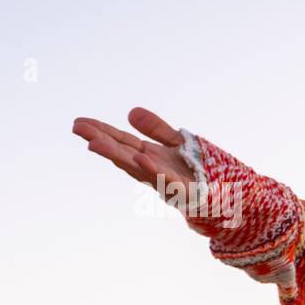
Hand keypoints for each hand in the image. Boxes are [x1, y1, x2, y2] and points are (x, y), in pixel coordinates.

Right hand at [73, 107, 193, 191]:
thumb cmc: (200, 169)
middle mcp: (153, 169)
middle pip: (123, 153)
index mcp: (149, 156)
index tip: (78, 123)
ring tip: (95, 143)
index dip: (101, 132)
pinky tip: (140, 157)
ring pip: (137, 167)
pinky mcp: (183, 190)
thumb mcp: (177, 142)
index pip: (121, 142)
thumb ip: (156, 129)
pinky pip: (167, 179)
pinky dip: (153, 169)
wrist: (226, 192)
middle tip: (78, 130)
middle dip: (101, 141)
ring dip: (117, 155)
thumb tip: (130, 112)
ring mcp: (166, 180)